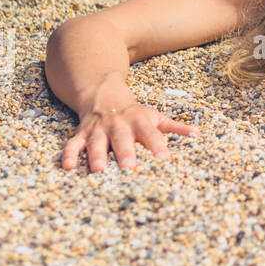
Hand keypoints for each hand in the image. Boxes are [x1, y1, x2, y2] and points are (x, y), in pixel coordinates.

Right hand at [61, 102, 197, 172]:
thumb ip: (174, 127)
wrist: (104, 95)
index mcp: (139, 121)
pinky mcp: (81, 134)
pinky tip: (68, 167)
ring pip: (96, 142)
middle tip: (129, 167)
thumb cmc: (135, 113)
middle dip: (125, 152)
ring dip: (97, 155)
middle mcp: (118, 124)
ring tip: (99, 170)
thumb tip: (197, 134)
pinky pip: (73, 144)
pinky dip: (69, 154)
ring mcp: (98, 130)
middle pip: (122, 138)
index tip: (164, 158)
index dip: (157, 145)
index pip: (150, 134)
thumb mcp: (155, 117)